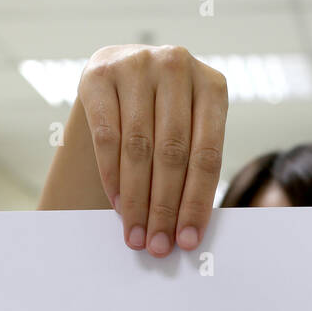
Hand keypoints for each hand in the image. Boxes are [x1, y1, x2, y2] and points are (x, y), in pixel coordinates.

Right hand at [78, 45, 227, 255]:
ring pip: (138, 149)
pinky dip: (112, 177)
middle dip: (164, 208)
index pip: (207, 155)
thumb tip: (186, 230)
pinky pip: (106, 137)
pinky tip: (118, 204)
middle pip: (172, 154)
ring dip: (137, 200)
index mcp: (212, 85)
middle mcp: (177, 67)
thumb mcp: (192, 125)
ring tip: (137, 234)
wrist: (125, 69)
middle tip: (158, 245)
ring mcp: (136, 65)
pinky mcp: (99, 74)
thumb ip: (194, 164)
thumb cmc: (167, 111)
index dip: (197, 203)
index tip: (188, 240)